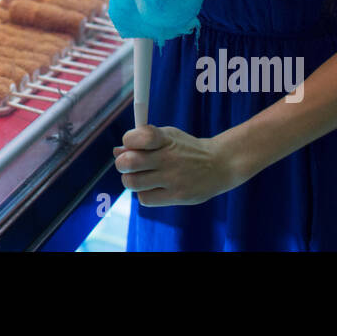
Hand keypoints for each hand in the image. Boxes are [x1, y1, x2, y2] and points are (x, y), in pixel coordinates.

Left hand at [113, 125, 241, 206]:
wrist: (219, 165)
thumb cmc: (186, 149)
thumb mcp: (168, 136)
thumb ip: (142, 142)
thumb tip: (117, 152)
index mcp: (165, 139)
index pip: (138, 137)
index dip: (128, 140)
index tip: (131, 144)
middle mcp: (168, 158)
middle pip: (129, 162)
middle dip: (122, 164)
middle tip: (128, 165)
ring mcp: (173, 178)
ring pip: (133, 183)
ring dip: (130, 180)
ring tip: (139, 177)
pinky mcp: (177, 196)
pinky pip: (145, 199)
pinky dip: (144, 194)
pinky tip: (153, 188)